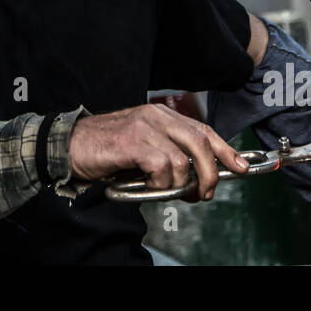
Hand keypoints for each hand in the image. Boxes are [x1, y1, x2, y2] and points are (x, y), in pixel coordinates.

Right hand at [68, 104, 248, 201]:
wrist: (69, 147)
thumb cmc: (106, 151)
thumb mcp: (143, 149)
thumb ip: (168, 155)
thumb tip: (197, 178)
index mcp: (162, 115)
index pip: (203, 130)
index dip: (225, 150)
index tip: (241, 167)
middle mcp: (156, 117)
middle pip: (200, 143)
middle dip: (210, 174)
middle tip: (203, 194)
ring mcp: (144, 128)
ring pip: (182, 162)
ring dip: (178, 186)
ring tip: (164, 192)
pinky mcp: (132, 142)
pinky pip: (161, 168)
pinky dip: (159, 184)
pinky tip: (145, 185)